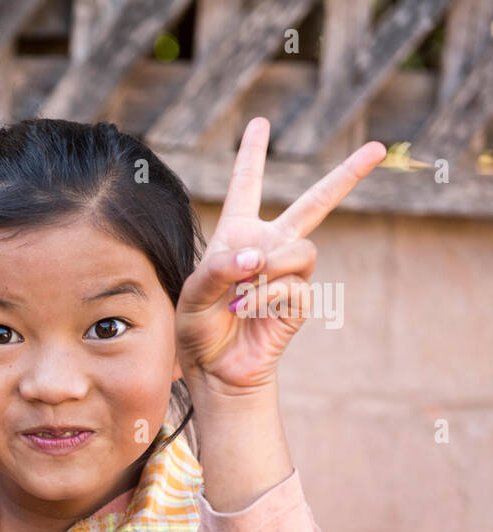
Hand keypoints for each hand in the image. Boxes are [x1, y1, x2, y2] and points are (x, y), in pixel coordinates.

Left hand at [175, 116, 385, 398]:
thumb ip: (219, 268)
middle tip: (378, 148)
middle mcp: (269, 246)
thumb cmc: (198, 327)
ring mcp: (288, 273)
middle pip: (316, 203)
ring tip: (241, 295)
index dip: (252, 154)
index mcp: (237, 234)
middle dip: (347, 175)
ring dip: (271, 270)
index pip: (246, 185)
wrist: (216, 368)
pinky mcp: (300, 301)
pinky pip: (294, 287)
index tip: (260, 123)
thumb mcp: (192, 293)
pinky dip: (266, 299)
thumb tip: (258, 256)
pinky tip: (249, 313)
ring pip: (303, 251)